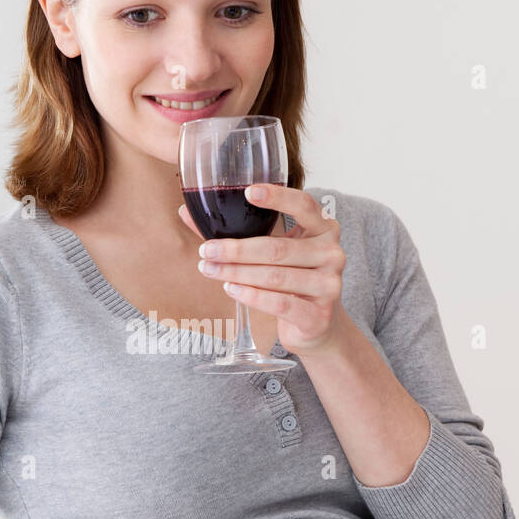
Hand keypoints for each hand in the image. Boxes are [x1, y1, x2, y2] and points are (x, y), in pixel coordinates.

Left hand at [179, 184, 347, 357]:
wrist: (317, 326)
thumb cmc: (292, 281)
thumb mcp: (273, 252)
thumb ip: (238, 231)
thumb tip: (186, 211)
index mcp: (324, 229)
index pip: (304, 205)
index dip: (277, 197)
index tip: (248, 192)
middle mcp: (332, 254)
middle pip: (278, 248)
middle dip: (236, 249)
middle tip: (207, 249)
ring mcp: (329, 286)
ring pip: (275, 276)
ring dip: (237, 272)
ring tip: (210, 269)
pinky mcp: (319, 315)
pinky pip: (280, 303)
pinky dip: (251, 295)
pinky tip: (231, 289)